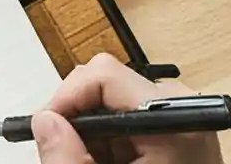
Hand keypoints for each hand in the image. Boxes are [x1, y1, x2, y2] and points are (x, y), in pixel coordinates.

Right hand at [34, 54, 224, 163]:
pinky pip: (131, 116)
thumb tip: (45, 121)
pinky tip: (109, 162)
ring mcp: (185, 119)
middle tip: (65, 150)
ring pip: (116, 99)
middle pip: (109, 83)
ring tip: (92, 162)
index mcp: (173, 124)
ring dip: (92, 129)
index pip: (104, 76)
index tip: (46, 126)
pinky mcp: (181, 130)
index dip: (66, 98)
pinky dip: (110, 137)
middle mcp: (184, 113)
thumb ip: (68, 158)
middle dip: (77, 115)